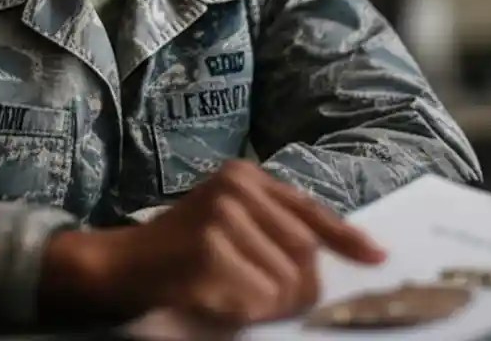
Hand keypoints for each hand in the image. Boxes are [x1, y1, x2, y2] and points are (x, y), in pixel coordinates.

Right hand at [38, 160, 385, 325]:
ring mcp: (221, 218)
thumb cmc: (179, 250)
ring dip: (271, 306)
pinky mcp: (207, 252)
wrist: (115, 265)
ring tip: (240, 301)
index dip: (346, 237)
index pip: (310, 210)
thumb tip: (330, 261)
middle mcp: (237, 189)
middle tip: (285, 305)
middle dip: (302, 289)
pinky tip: (221, 304)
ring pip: (283, 280)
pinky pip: (254, 298)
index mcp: (246, 177)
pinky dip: (246, 313)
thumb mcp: (229, 221)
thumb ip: (275, 230)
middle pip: (304, 252)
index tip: (376, 257)